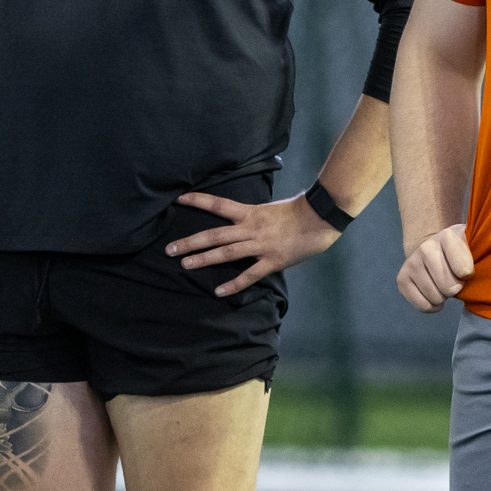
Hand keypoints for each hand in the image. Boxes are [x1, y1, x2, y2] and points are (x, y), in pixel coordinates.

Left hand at [170, 189, 339, 296]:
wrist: (320, 218)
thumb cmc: (298, 211)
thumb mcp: (270, 208)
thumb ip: (253, 216)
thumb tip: (240, 220)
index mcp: (250, 212)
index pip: (218, 205)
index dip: (198, 201)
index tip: (178, 199)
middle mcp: (251, 228)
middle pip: (214, 235)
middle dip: (190, 242)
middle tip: (169, 249)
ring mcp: (260, 246)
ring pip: (226, 253)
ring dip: (203, 260)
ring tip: (185, 265)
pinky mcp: (272, 261)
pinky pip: (249, 275)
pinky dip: (234, 284)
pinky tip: (219, 291)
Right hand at [398, 223, 473, 312]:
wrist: (434, 250)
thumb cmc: (460, 252)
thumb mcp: (473, 246)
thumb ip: (482, 253)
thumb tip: (473, 273)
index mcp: (447, 236)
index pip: (464, 270)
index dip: (467, 276)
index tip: (467, 272)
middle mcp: (426, 247)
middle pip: (449, 287)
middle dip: (456, 289)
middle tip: (455, 281)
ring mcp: (412, 262)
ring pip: (435, 297)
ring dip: (443, 297)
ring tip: (444, 286)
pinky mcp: (402, 278)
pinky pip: (422, 305)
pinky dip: (432, 307)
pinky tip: (435, 296)